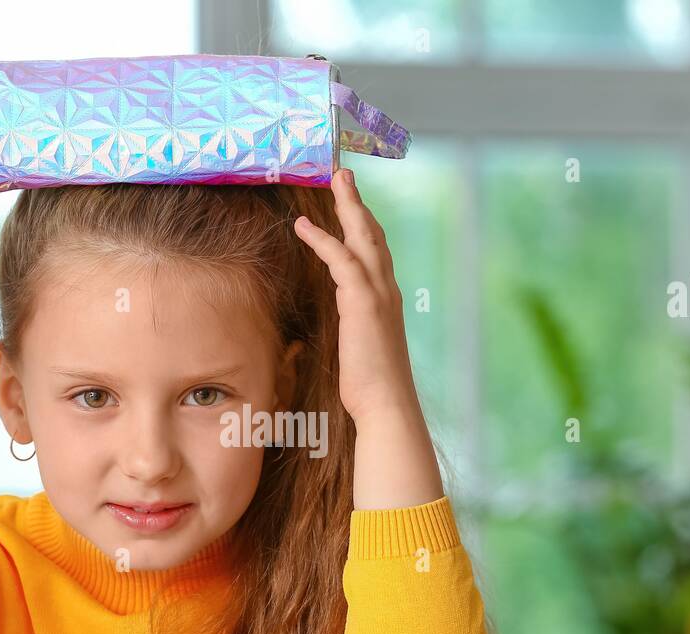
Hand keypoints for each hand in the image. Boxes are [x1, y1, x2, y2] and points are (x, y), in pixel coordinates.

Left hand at [292, 167, 420, 426]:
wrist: (386, 404)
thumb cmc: (371, 386)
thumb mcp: (361, 348)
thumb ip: (354, 325)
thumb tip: (344, 318)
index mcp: (386, 300)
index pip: (376, 253)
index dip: (364, 225)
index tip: (352, 205)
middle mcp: (387, 290)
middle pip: (373, 234)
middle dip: (358, 202)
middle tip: (344, 174)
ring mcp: (378, 294)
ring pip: (364, 237)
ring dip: (348, 206)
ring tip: (334, 180)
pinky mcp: (363, 303)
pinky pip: (341, 259)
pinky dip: (322, 240)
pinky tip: (302, 227)